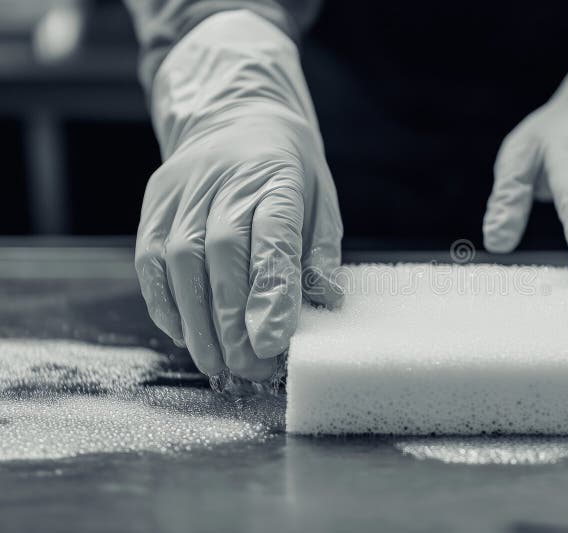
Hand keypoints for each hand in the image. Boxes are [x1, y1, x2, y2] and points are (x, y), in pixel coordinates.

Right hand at [135, 11, 342, 379]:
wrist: (236, 118)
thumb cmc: (288, 170)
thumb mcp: (321, 200)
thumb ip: (320, 251)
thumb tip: (327, 301)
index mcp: (276, 176)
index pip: (271, 235)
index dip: (270, 290)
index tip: (273, 342)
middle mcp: (224, 180)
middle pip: (220, 255)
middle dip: (232, 320)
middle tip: (250, 367)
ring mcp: (183, 190)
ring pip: (178, 261)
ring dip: (197, 321)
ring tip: (218, 363)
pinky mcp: (155, 203)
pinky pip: (150, 260)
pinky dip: (165, 303)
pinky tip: (185, 334)